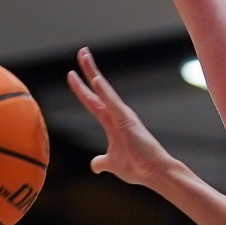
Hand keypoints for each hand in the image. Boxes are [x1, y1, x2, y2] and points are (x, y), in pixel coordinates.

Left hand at [68, 47, 180, 187]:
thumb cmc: (137, 167)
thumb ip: (102, 161)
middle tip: (82, 51)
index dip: (81, 88)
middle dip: (89, 70)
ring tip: (85, 56)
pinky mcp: (128, 122)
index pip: (92, 101)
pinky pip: (114, 105)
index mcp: (111, 122)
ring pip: (104, 91)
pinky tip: (96, 80)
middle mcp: (117, 115)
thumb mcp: (112, 163)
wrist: (154, 173)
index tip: (71, 74)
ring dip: (94, 73)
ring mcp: (122, 117)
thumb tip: (94, 165)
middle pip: (98, 89)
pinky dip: (105, 92)